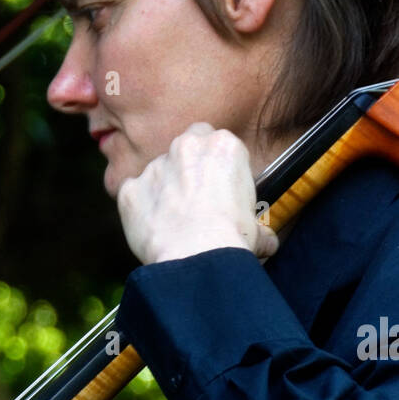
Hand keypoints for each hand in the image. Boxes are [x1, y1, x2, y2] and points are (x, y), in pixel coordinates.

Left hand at [116, 123, 279, 265]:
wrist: (196, 257)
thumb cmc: (231, 240)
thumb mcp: (255, 230)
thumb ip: (258, 227)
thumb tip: (269, 242)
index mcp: (223, 146)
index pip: (214, 142)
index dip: (213, 166)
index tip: (214, 187)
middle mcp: (187, 146)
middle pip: (183, 148)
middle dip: (185, 169)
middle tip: (191, 200)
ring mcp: (155, 166)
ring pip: (156, 173)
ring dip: (161, 190)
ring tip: (171, 222)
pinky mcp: (130, 189)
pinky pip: (131, 194)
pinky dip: (138, 209)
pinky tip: (151, 230)